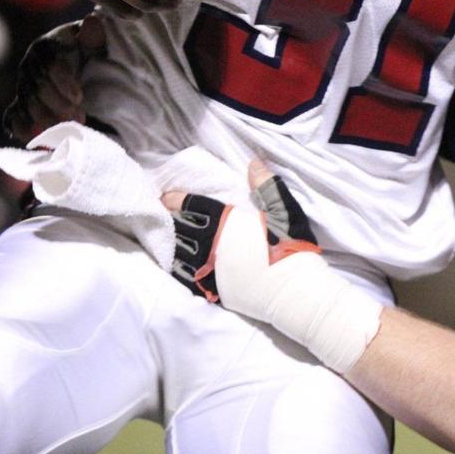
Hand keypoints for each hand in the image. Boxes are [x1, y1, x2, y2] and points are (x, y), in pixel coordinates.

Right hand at [3, 13, 105, 144]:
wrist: (79, 63)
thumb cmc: (89, 50)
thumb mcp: (95, 42)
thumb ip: (94, 36)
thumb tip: (92, 22)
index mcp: (47, 47)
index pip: (51, 64)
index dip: (63, 81)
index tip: (79, 97)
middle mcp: (30, 65)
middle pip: (38, 88)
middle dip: (58, 105)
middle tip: (79, 118)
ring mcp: (24, 85)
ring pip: (28, 104)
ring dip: (46, 119)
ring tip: (67, 130)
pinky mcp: (21, 103)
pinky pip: (13, 116)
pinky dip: (21, 128)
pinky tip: (33, 138)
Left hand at [162, 159, 380, 372]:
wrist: (296, 292)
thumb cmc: (291, 247)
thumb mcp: (284, 211)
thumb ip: (266, 186)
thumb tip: (254, 162)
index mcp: (226, 224)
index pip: (194, 207)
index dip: (177, 200)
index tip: (166, 196)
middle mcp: (212, 246)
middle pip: (180, 229)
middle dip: (169, 219)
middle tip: (158, 212)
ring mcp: (210, 271)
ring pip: (178, 254)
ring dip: (170, 243)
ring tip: (163, 236)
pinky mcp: (213, 291)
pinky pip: (186, 278)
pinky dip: (177, 268)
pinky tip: (175, 264)